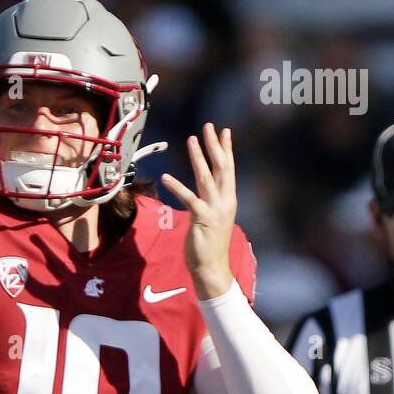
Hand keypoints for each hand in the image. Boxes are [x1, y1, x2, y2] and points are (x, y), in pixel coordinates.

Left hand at [160, 123, 236, 299]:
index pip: (228, 168)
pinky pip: (189, 198)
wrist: (212, 267)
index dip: (226, 149)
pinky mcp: (202, 218)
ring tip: (191, 140)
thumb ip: (209, 201)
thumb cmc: (209, 244)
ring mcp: (215, 209)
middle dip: (214, 145)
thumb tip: (204, 189)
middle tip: (209, 126)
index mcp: (228, 199)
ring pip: (206, 177)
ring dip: (198, 157)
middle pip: (221, 167)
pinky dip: (177, 186)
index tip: (224, 131)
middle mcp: (225, 201)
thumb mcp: (212, 217)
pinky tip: (166, 176)